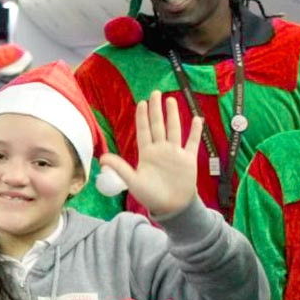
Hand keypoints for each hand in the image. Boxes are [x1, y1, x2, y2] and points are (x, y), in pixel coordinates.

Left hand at [99, 91, 201, 216]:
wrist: (171, 207)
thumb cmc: (150, 195)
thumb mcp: (133, 181)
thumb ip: (120, 168)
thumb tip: (102, 158)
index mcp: (146, 153)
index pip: (143, 130)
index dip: (142, 116)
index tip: (142, 102)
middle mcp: (160, 150)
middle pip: (158, 125)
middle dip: (156, 109)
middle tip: (156, 93)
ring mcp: (175, 153)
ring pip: (174, 129)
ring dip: (173, 115)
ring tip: (171, 100)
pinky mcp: (188, 160)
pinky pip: (192, 143)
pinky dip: (195, 131)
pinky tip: (197, 119)